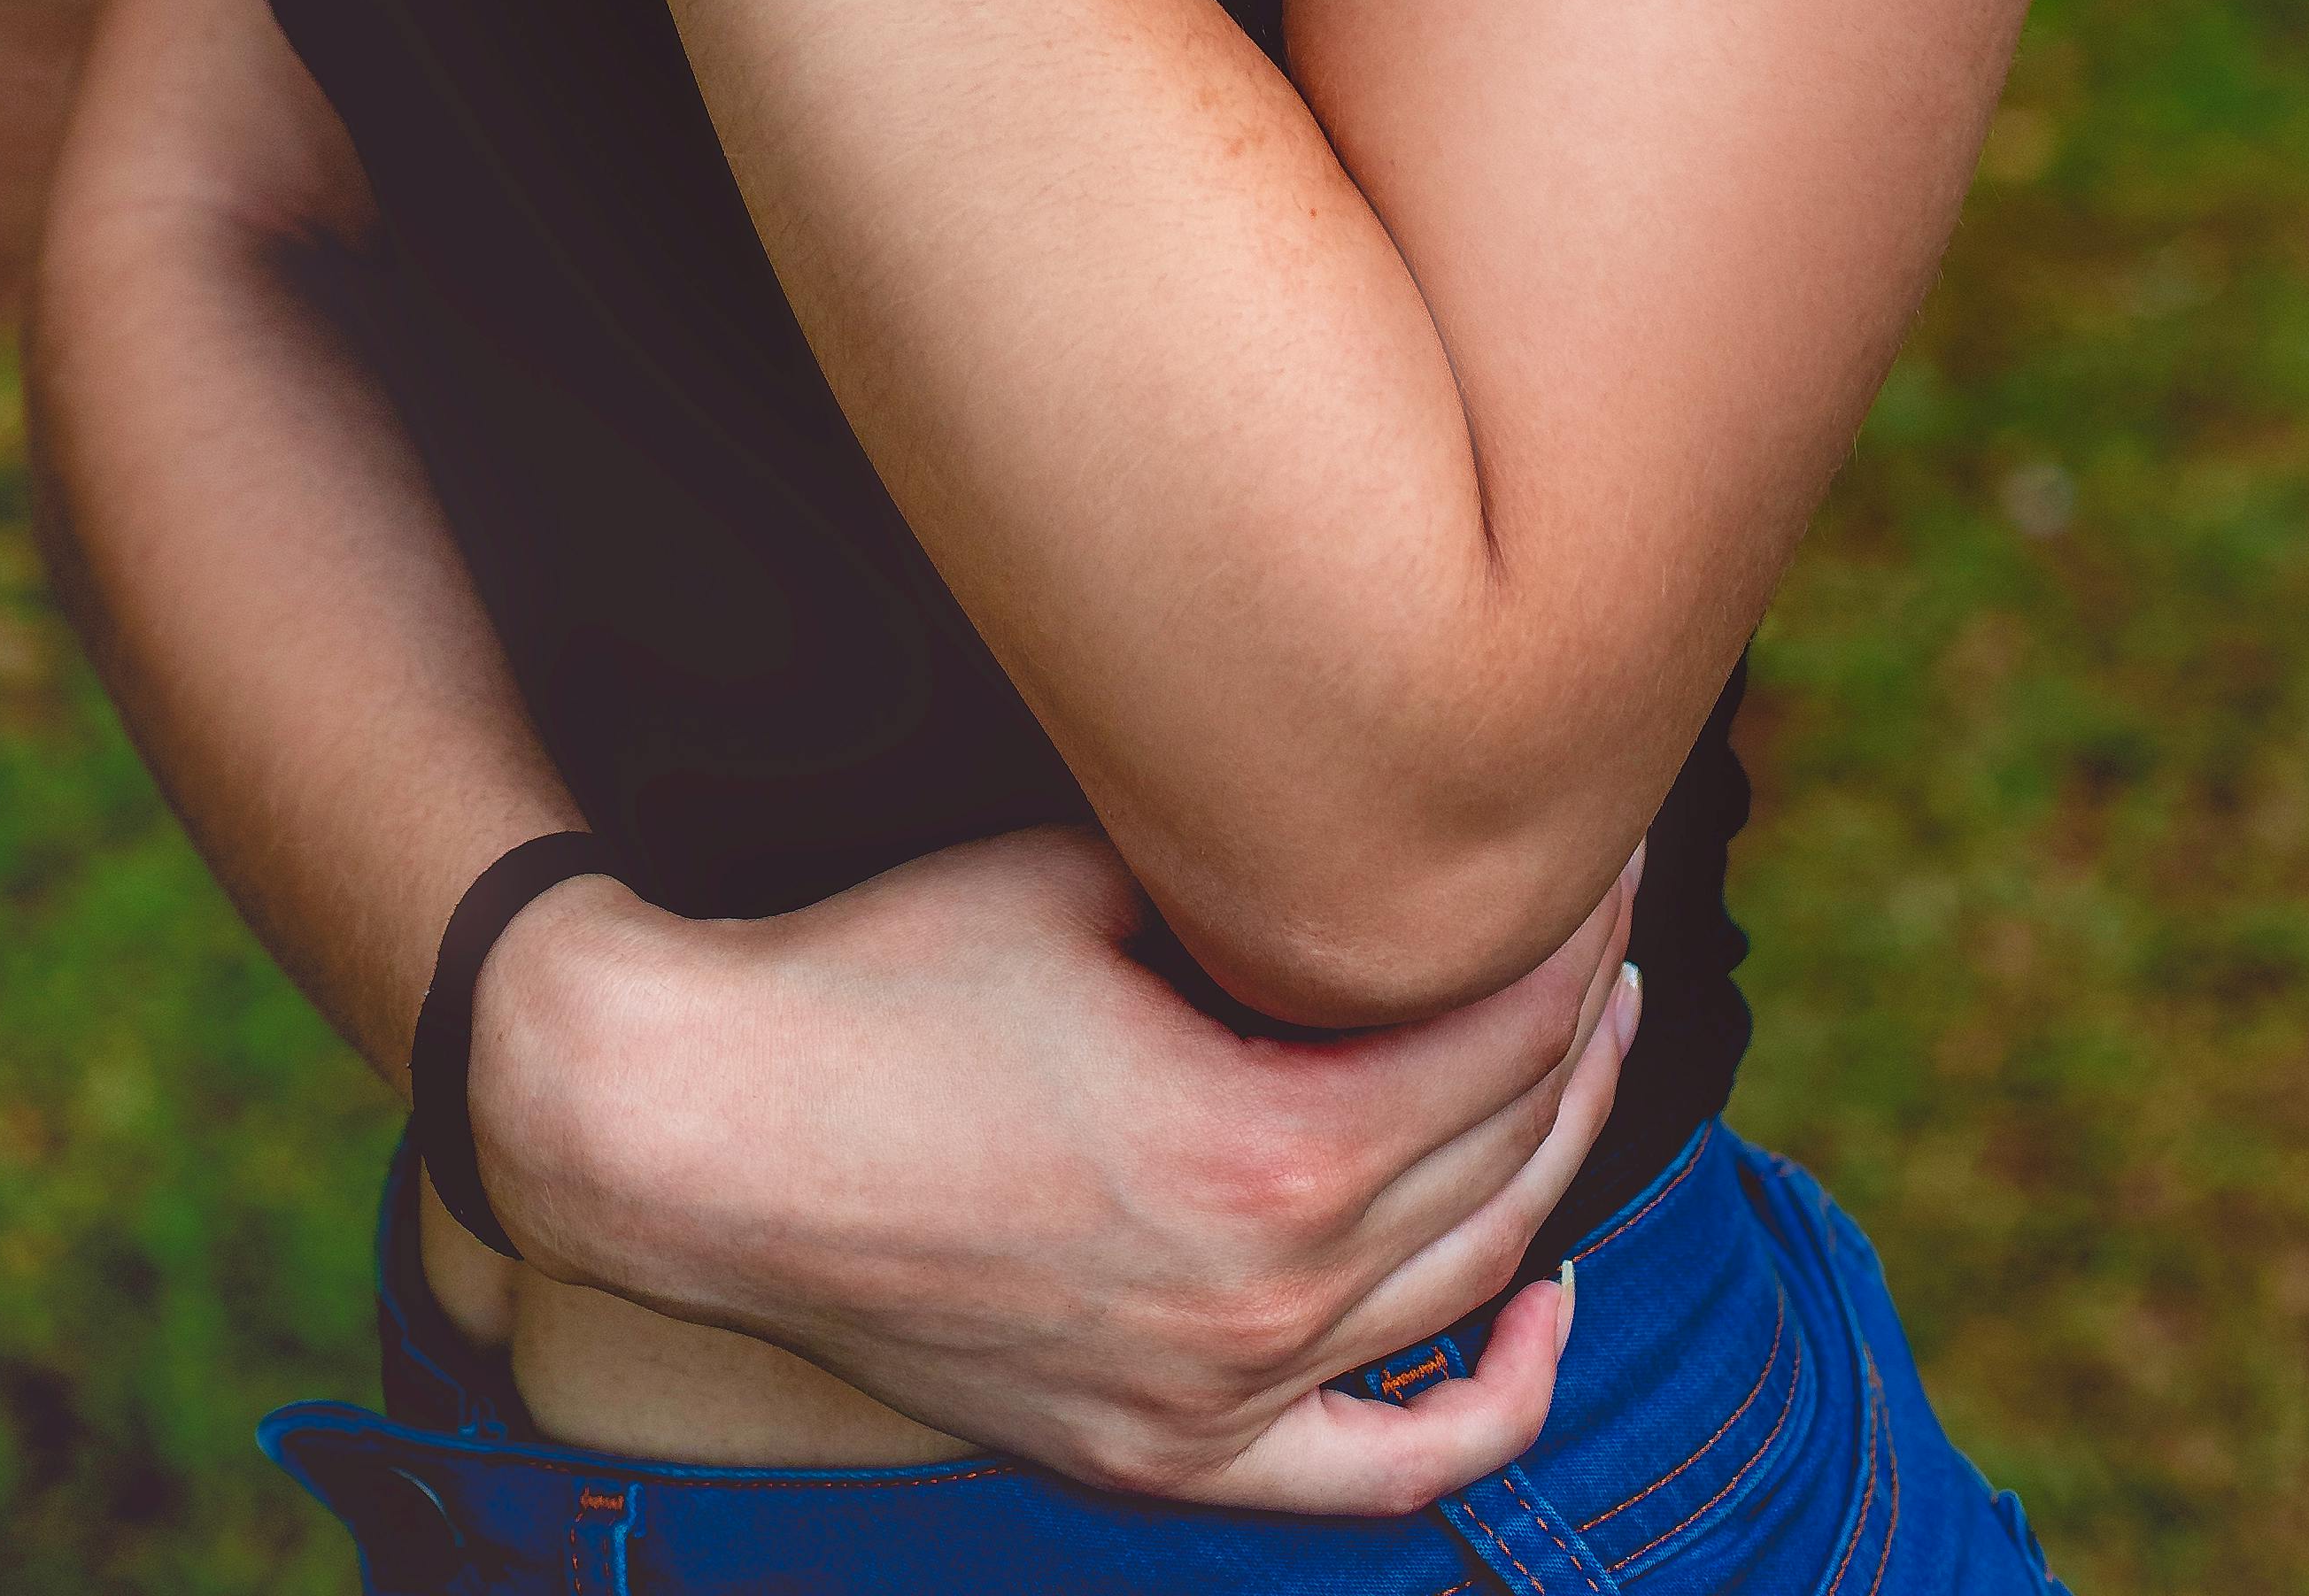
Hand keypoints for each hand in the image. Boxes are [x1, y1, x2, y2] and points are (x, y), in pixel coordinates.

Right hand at [476, 824, 1641, 1511]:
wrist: (710, 1133)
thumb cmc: (886, 976)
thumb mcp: (1085, 877)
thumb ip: (1246, 885)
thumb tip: (1367, 835)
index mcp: (1271, 1146)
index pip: (1501, 1029)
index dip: (1567, 926)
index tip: (1587, 845)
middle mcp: (1271, 1294)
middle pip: (1510, 1150)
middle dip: (1578, 1017)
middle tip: (1598, 918)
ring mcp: (1219, 1398)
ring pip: (1467, 1285)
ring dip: (1551, 1162)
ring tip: (1578, 1050)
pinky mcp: (1160, 1455)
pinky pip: (1377, 1472)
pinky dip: (1484, 1404)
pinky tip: (1530, 1318)